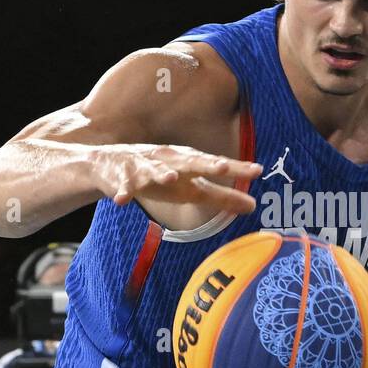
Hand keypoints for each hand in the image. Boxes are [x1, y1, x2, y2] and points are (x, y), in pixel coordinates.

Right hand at [99, 144, 261, 213]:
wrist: (110, 165)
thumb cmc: (159, 177)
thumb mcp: (191, 188)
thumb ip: (221, 197)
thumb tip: (253, 206)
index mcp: (188, 164)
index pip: (215, 165)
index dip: (236, 168)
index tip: (258, 170)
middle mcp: (169, 161)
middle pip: (189, 163)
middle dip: (205, 164)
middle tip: (222, 166)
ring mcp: (144, 168)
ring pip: (153, 170)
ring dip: (161, 173)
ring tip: (171, 178)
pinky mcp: (122, 179)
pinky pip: (122, 187)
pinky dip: (122, 192)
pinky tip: (122, 200)